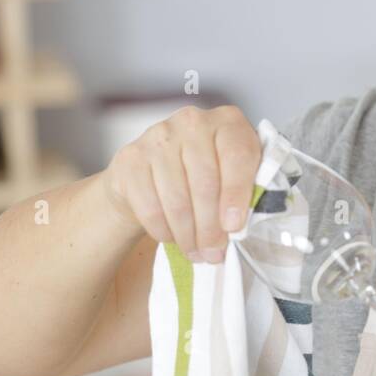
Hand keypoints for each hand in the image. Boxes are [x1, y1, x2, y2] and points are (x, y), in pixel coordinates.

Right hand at [100, 104, 260, 262]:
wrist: (155, 170)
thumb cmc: (207, 174)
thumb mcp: (234, 174)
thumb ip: (245, 192)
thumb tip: (237, 229)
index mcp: (228, 122)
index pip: (237, 157)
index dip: (237, 195)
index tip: (235, 228)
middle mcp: (193, 122)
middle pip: (206, 183)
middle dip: (211, 228)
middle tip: (214, 254)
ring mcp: (158, 137)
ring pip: (177, 199)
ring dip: (188, 235)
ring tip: (196, 253)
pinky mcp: (131, 159)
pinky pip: (150, 206)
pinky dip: (163, 230)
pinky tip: (172, 238)